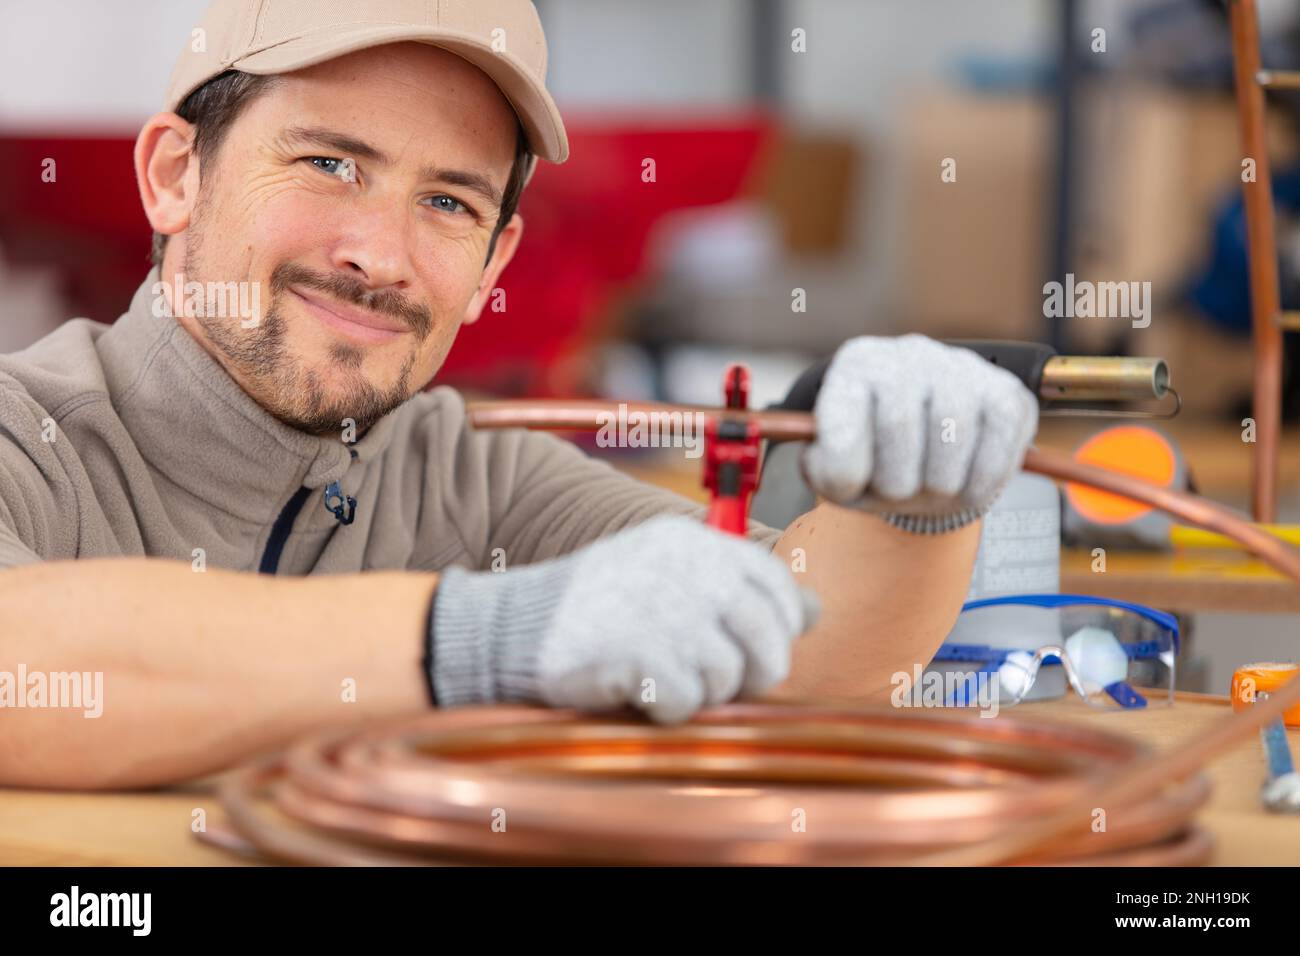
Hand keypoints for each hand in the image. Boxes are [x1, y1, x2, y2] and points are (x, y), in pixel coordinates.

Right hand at [430, 516, 819, 722]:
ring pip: (730, 678)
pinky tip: (638, 693)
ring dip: (700, 692)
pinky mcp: (642, 653)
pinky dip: (665, 710)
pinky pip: (686, 703)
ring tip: (660, 677)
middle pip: (769, 640)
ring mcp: (668, 610)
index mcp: (696, 541)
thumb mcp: (668, 574)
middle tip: (713, 682)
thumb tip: (815, 610)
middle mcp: (690, 568)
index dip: (780, 626)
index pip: (778, 584)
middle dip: (750, 674)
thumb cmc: (598, 604)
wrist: (513, 624)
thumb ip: (737, 586)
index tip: (755, 648)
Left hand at [802, 334, 1037, 522]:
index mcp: (857, 364)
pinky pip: (999, 442)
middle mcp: (909, 353)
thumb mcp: (835, 467)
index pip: (844, 418)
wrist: (926, 448)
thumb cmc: (874, 457)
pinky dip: (982, 482)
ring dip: (939, 486)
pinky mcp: (1005, 390)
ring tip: (930, 488)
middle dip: (896, 482)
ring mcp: (961, 367)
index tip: (849, 487)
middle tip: (896, 493)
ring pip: (953, 435)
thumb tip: (842, 475)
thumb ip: (827, 472)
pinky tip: (966, 485)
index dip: (844, 468)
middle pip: (901, 427)